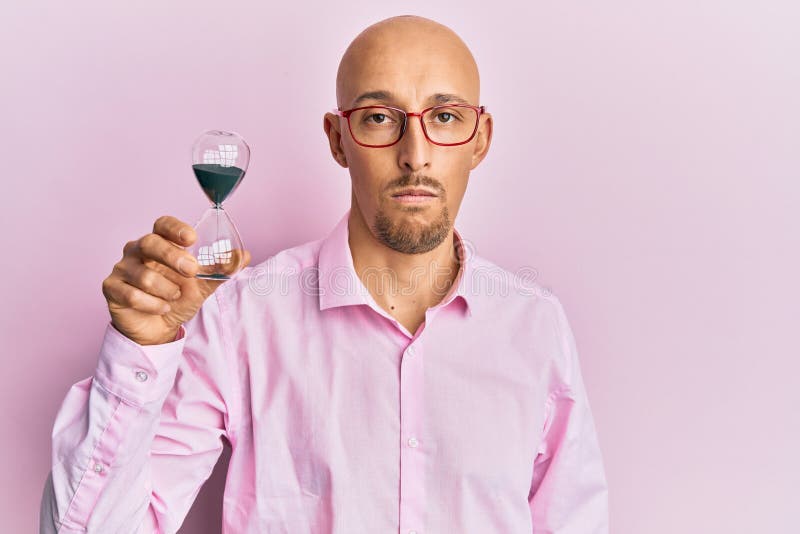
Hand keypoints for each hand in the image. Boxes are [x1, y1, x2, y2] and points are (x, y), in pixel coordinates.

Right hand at [101, 215, 250, 344]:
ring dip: (166, 291)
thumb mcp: (203, 285)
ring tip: (174, 297)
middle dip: (172, 257)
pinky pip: (132, 295)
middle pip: (150, 243)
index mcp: (160, 243)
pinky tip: (161, 308)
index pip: (162, 224)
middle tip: (191, 271)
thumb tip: (244, 256)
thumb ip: (221, 270)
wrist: (159, 328)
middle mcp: (137, 250)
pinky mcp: (112, 288)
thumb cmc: (178, 298)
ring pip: (144, 275)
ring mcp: (122, 268)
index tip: (191, 238)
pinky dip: (153, 305)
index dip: (175, 228)